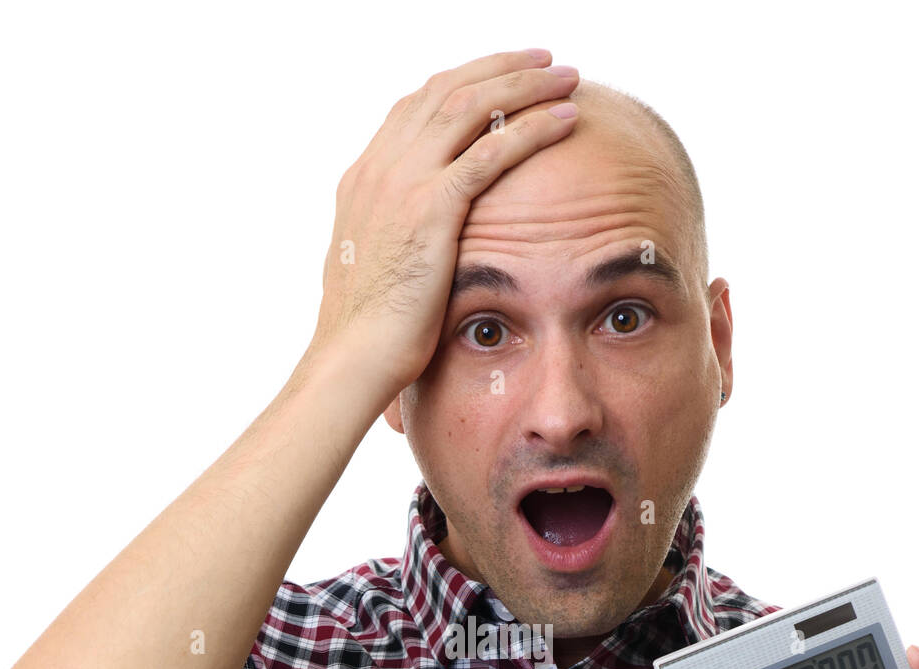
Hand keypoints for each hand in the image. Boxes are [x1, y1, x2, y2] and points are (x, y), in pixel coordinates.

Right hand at [308, 50, 580, 400]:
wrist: (351, 358)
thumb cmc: (367, 336)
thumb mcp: (377, 272)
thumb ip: (395, 242)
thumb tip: (414, 250)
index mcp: (364, 179)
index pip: (415, 107)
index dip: (462, 83)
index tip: (499, 77)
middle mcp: (380, 169)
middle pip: (446, 90)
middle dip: (500, 68)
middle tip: (544, 61)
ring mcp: (403, 183)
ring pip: (471, 107)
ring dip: (524, 85)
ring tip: (567, 77)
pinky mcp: (431, 209)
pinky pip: (491, 152)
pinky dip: (532, 128)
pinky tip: (566, 119)